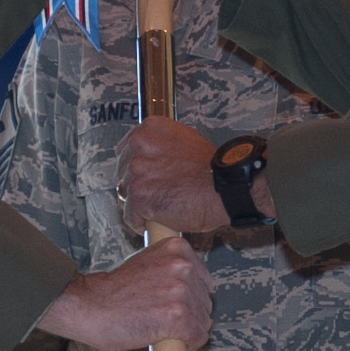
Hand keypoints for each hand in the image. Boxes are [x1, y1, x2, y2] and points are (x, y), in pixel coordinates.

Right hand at [35, 236, 210, 350]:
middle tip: (161, 317)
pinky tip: (165, 338)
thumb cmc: (112, 291)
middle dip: (188, 314)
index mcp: (177, 249)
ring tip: (158, 326)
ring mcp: (181, 292)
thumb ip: (171, 270)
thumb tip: (193, 287)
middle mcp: (182, 267)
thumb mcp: (147, 263)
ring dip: (185, 330)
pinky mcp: (178, 317)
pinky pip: (197, 338)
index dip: (189, 297)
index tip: (173, 303)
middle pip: (205, 303)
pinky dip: (185, 345)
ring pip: (202, 322)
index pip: (203, 281)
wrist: (88, 306)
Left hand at [120, 115, 251, 233]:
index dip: (139, 167)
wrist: (225, 188)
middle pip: (124, 172)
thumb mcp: (186, 141)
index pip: (127, 149)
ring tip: (163, 208)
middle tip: (161, 194)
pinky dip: (142, 222)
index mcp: (150, 128)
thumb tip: (153, 157)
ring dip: (140, 204)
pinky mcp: (138, 194)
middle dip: (138, 184)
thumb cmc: (213, 169)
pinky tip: (159, 220)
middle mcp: (140, 144)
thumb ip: (163, 145)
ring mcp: (137, 169)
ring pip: (126, 193)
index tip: (150, 177)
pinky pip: (130, 215)